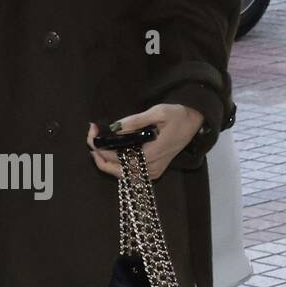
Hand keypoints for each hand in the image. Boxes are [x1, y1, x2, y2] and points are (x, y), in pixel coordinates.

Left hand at [87, 104, 203, 180]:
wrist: (195, 122)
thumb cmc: (176, 115)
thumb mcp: (157, 112)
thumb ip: (134, 121)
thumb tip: (114, 128)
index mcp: (152, 153)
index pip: (118, 158)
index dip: (101, 146)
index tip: (93, 131)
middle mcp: (152, 167)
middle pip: (116, 170)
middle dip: (99, 155)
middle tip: (91, 137)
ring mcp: (153, 171)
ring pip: (121, 174)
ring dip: (105, 161)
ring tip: (96, 142)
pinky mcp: (153, 171)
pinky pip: (129, 172)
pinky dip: (116, 163)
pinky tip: (108, 149)